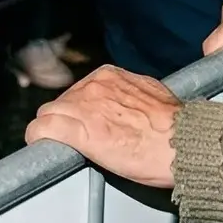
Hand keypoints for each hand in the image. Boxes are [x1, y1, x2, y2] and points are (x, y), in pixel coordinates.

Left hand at [24, 65, 179, 188]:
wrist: (184, 142)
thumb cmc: (175, 125)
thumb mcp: (151, 94)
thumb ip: (128, 94)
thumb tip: (124, 103)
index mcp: (110, 76)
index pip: (79, 91)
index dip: (78, 110)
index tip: (84, 122)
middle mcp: (94, 87)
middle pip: (61, 102)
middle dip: (65, 120)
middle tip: (75, 139)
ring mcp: (84, 108)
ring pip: (47, 115)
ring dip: (51, 130)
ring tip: (59, 146)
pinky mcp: (79, 133)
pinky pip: (43, 130)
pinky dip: (38, 138)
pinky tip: (41, 146)